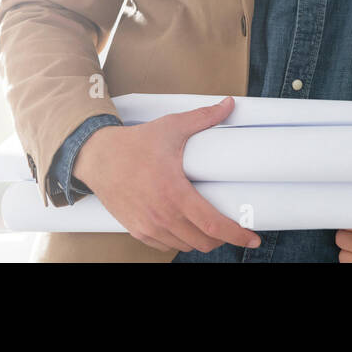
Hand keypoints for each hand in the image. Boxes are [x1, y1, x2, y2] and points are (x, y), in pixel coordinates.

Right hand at [73, 96, 261, 254]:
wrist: (98, 157)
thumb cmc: (135, 143)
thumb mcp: (172, 127)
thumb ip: (204, 117)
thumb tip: (229, 104)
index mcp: (174, 193)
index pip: (213, 225)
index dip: (237, 235)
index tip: (253, 238)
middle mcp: (161, 216)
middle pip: (203, 242)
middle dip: (223, 238)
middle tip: (233, 226)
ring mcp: (148, 226)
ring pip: (186, 246)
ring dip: (202, 240)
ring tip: (211, 226)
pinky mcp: (137, 230)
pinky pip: (166, 246)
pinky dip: (180, 241)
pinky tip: (186, 228)